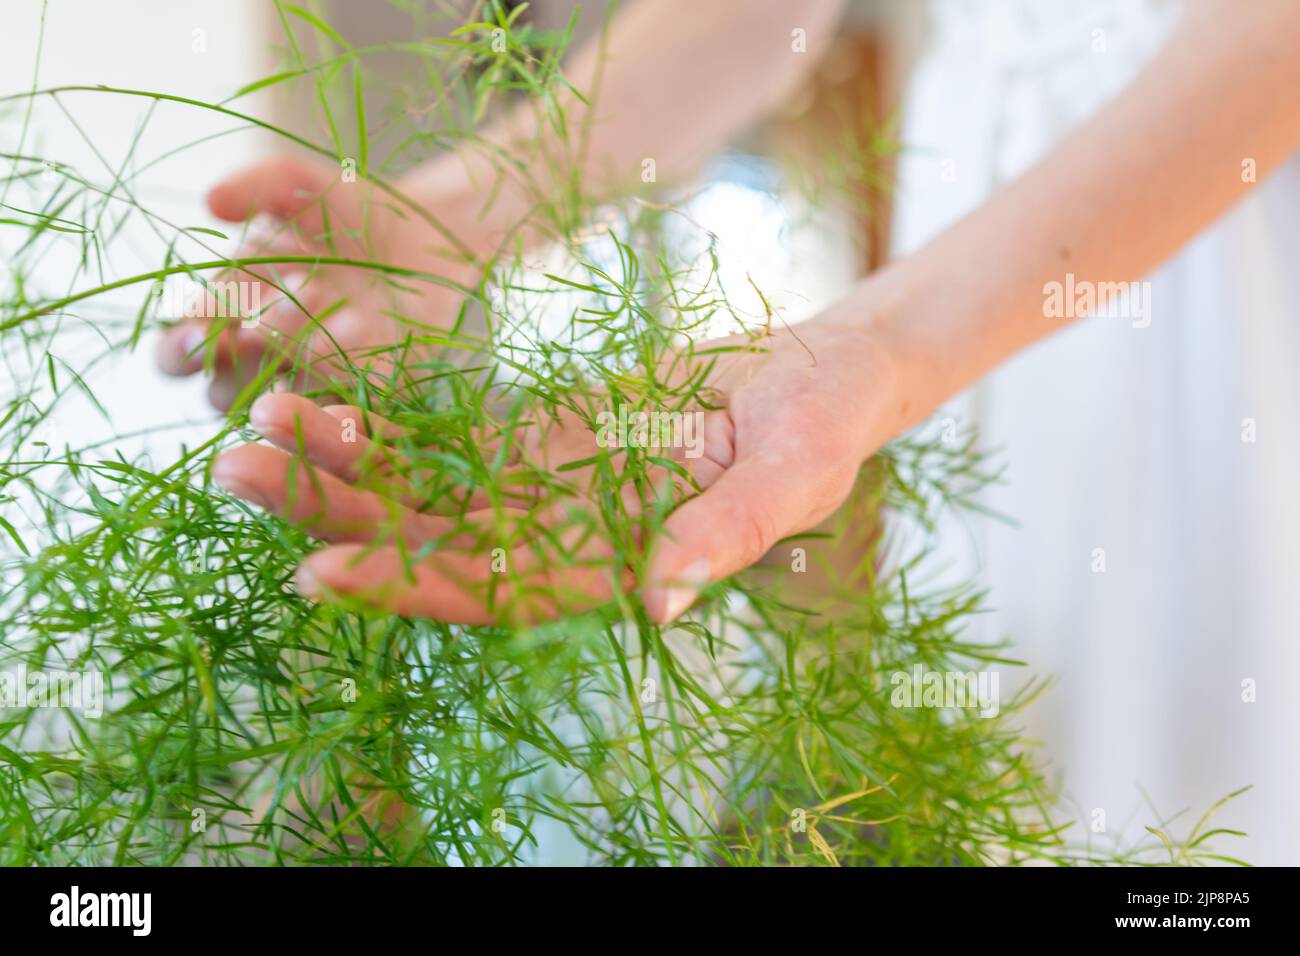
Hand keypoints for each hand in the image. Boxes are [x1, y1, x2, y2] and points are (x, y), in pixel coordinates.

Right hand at [157, 155, 486, 409]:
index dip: (183, 344)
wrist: (426, 240)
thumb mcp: (300, 189)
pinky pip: (343, 403)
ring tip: (316, 297)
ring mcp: (314, 384)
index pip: (179, 353)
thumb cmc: (347, 218)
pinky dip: (343, 365)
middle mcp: (264, 363)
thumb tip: (209, 199)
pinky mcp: (365, 392)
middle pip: (219, 391)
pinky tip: (358, 323)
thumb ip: (256, 190)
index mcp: (227, 319)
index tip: (201, 317)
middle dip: (229, 361)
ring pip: (278, 401)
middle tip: (247, 328)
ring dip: (289, 353)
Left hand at [211, 312, 904, 623]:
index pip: (502, 590)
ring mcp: (550, 490)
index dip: (414, 586)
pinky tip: (329, 403)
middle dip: (340, 518)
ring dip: (346, 469)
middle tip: (240, 472)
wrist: (820, 377)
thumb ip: (725, 534)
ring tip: (261, 427)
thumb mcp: (791, 477)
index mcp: (618, 567)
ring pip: (431, 492)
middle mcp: (567, 540)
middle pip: (437, 542)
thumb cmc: (822, 433)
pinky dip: (395, 428)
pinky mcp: (544, 438)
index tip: (324, 570)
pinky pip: (455, 441)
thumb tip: (662, 600)